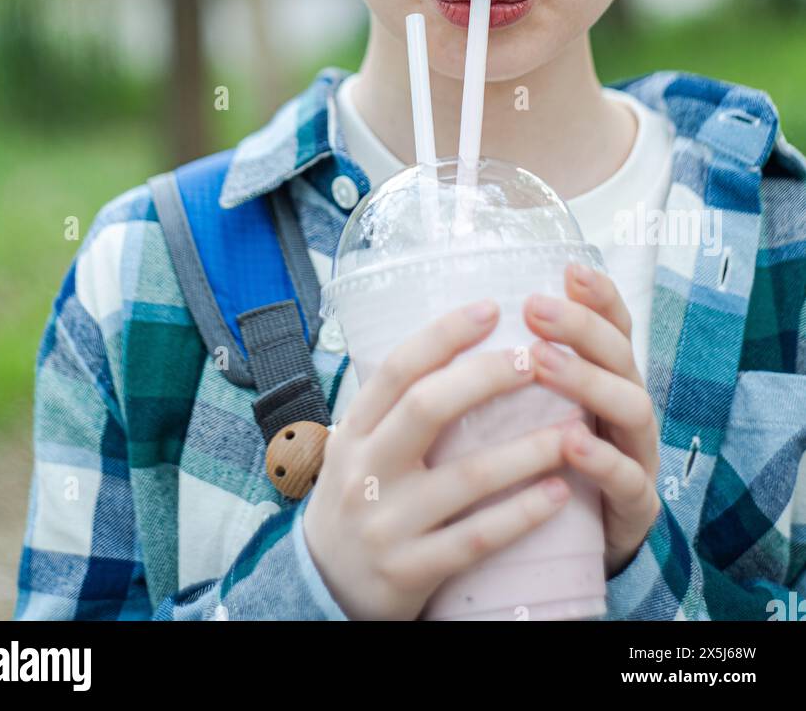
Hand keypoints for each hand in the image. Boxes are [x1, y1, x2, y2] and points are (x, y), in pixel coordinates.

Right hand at [302, 301, 576, 619]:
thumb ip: (395, 406)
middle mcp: (365, 470)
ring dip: (527, 449)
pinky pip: (477, 538)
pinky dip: (522, 513)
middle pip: (427, 407)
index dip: (444, 334)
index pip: (397, 369)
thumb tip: (458, 342)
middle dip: (487, 377)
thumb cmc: (356, 499)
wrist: (323, 590)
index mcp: (354, 430)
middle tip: (538, 359)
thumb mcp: (356, 446)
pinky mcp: (411, 571)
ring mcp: (387, 523)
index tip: (491, 307)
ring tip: (574, 428)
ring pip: (466, 476)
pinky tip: (560, 493)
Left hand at [524, 263, 662, 578]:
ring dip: (587, 380)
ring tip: (543, 363)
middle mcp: (626, 406)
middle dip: (580, 326)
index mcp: (604, 376)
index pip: (611, 324)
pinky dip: (602, 460)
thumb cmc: (542, 464)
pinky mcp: (636, 506)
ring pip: (631, 406)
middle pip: (619, 353)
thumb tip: (463, 313)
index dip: (597, 295)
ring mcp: (637, 454)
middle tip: (535, 307)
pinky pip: (628, 480)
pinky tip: (573, 444)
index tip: (568, 268)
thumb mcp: (530, 410)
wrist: (574, 550)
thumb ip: (515, 368)